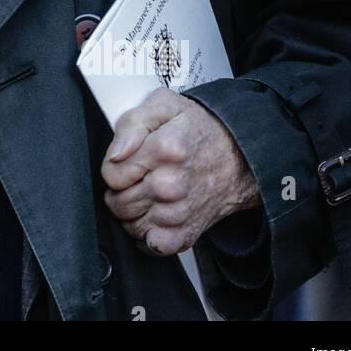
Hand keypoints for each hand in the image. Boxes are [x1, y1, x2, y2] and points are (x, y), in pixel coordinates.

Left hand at [101, 88, 260, 257]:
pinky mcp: (185, 234)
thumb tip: (116, 154)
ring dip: (134, 212)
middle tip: (139, 177)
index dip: (114, 167)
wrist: (239, 156)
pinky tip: (156, 214)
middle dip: (121, 190)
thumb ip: (132, 124)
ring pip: (130, 225)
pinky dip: (148, 234)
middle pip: (118, 203)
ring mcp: (178, 213)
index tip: (128, 162)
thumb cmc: (197, 130)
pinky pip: (151, 245)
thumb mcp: (164, 106)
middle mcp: (171, 186)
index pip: (111, 174)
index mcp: (165, 151)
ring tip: (149, 193)